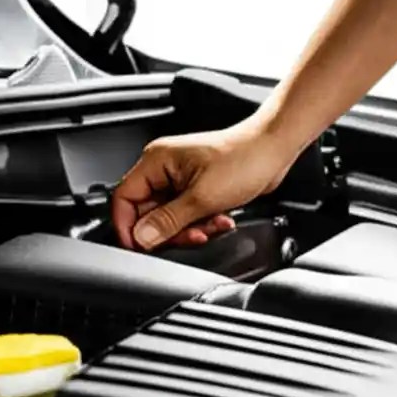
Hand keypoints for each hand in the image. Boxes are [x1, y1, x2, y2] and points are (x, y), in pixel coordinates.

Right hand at [111, 118, 298, 250]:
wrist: (272, 150)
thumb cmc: (244, 159)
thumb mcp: (202, 198)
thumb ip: (167, 221)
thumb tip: (142, 238)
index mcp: (156, 161)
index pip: (124, 198)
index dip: (128, 226)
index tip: (141, 247)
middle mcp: (163, 168)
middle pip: (146, 212)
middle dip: (170, 230)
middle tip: (190, 236)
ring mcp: (178, 178)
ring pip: (167, 217)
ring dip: (189, 228)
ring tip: (211, 224)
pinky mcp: (194, 188)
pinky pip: (185, 215)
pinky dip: (200, 223)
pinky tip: (218, 219)